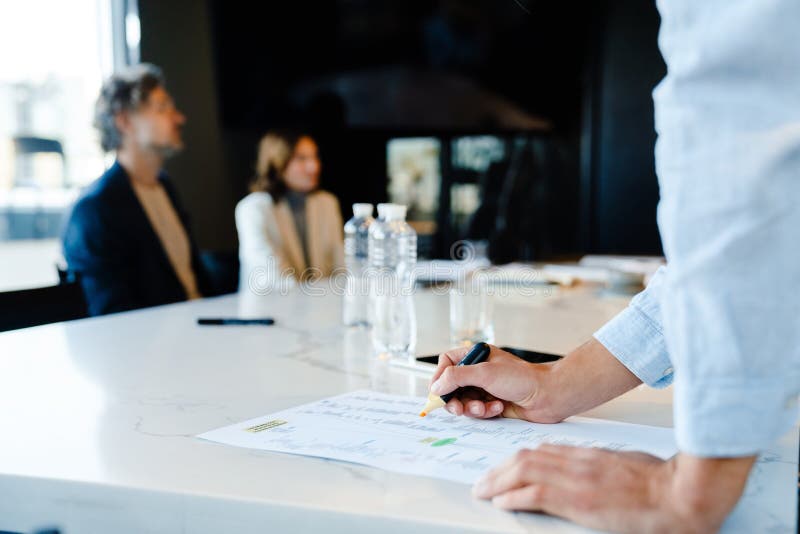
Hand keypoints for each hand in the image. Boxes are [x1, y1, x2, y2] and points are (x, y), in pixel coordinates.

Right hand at [429, 344, 562, 422]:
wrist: (548, 396)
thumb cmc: (522, 379)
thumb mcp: (485, 373)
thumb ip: (457, 377)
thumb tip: (436, 386)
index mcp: (476, 356)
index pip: (447, 363)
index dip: (439, 378)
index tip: (438, 392)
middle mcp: (478, 371)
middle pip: (451, 386)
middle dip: (455, 399)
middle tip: (458, 409)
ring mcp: (485, 387)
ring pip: (463, 401)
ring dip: (472, 407)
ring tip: (485, 408)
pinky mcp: (492, 402)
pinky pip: (477, 410)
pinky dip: (485, 412)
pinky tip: (498, 408)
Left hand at [473, 445, 754, 533]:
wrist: (680, 494)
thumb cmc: (661, 481)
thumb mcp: (627, 464)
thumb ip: (604, 465)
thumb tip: (594, 471)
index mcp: (588, 454)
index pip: (541, 451)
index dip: (516, 459)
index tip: (503, 467)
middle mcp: (577, 462)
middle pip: (526, 458)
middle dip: (499, 469)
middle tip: (484, 481)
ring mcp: (577, 480)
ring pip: (524, 472)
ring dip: (498, 482)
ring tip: (484, 490)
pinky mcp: (579, 501)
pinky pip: (536, 494)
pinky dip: (514, 497)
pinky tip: (502, 501)